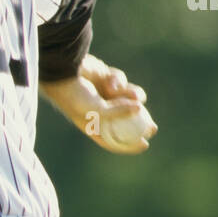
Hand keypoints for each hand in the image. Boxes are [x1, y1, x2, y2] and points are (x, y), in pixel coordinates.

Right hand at [39, 54, 157, 154]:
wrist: (64, 71)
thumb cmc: (76, 96)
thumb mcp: (97, 110)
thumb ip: (119, 112)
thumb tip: (140, 108)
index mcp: (92, 125)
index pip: (112, 140)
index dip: (128, 145)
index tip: (145, 144)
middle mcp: (99, 111)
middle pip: (125, 121)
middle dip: (140, 125)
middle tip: (153, 127)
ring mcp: (103, 94)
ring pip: (127, 98)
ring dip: (132, 96)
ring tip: (131, 94)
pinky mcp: (105, 78)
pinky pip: (121, 81)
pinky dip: (119, 81)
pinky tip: (110, 80)